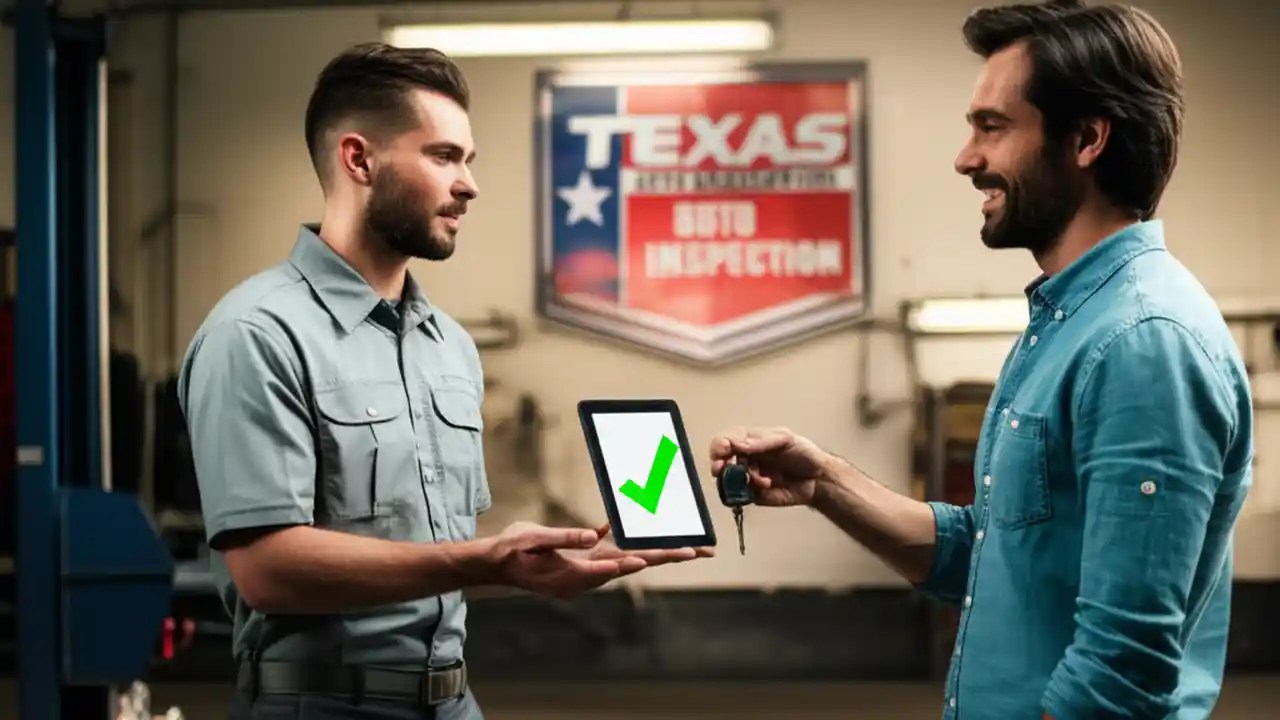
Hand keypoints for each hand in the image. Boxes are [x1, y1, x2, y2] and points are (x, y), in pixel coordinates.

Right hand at [489, 522, 706, 600]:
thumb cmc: (512, 550)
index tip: (669, 554)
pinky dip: (633, 551)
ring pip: (628, 564)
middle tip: (700, 551)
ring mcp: (585, 576)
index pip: (617, 565)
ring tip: (688, 549)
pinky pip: (613, 559)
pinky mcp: (582, 568)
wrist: (494, 565)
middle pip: (633, 565)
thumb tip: (596, 534)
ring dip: (657, 555)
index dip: (643, 558)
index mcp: (574, 574)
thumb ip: (565, 537)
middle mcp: (585, 579)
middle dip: (667, 556)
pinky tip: (649, 543)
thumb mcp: (534, 539)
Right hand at [708, 427, 828, 506]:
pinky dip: (747, 493)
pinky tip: (765, 487)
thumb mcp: (786, 439)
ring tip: (760, 480)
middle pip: (720, 461)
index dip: (720, 444)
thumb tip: (739, 444)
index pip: (727, 439)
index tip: (723, 450)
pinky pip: (740, 496)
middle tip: (720, 469)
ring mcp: (748, 477)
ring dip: (738, 480)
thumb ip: (762, 442)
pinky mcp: (754, 495)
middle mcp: (745, 459)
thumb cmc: (804, 454)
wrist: (818, 479)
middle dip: (718, 464)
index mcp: (750, 441)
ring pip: (728, 480)